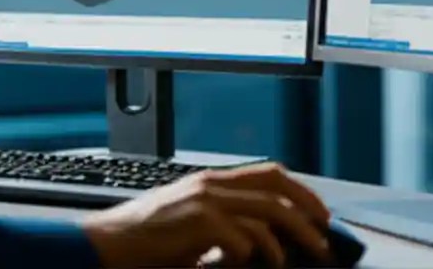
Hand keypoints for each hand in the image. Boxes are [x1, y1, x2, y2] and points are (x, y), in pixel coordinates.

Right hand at [79, 163, 331, 268]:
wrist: (108, 245)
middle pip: (277, 188)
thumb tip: (265, 244)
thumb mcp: (190, 225)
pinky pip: (244, 240)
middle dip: (308, 211)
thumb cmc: (144, 242)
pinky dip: (252, 256)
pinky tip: (247, 266)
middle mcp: (210, 184)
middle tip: (324, 236)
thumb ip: (224, 226)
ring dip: (292, 239)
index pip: (268, 173)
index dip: (300, 191)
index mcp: (209, 182)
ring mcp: (205, 201)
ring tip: (299, 260)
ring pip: (269, 212)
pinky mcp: (199, 223)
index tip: (318, 214)